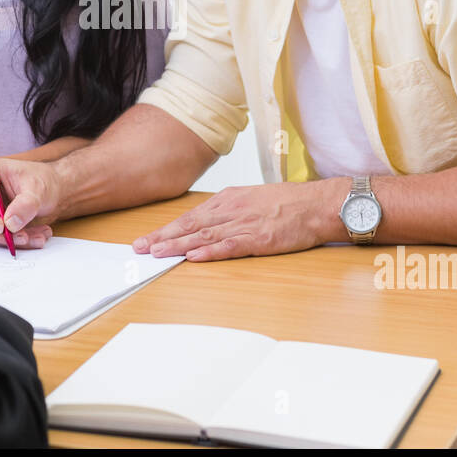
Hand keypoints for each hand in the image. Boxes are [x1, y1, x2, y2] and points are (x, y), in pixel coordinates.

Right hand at [0, 157, 63, 249]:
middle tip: (23, 237)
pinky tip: (38, 236)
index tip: (1, 227)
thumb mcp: (38, 188)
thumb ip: (25, 204)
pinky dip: (19, 240)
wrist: (53, 188)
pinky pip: (0, 238)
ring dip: (13, 239)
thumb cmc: (42, 180)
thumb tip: (10, 224)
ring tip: (39, 236)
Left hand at [132, 181, 342, 261]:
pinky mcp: (259, 239)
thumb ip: (229, 211)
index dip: (166, 229)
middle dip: (162, 238)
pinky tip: (193, 257)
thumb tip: (208, 224)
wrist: (318, 205)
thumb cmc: (288, 203)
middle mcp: (231, 210)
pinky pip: (230, 246)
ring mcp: (245, 224)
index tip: (146, 240)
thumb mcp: (252, 199)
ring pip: (204, 236)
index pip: (190, 216)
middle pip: (190, 226)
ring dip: (178, 246)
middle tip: (139, 249)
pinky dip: (210, 252)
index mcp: (229, 199)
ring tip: (156, 254)